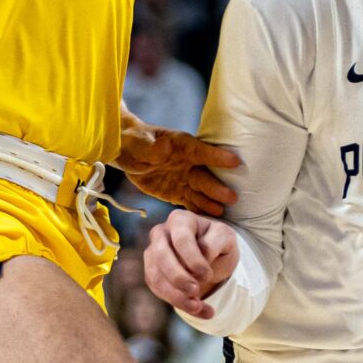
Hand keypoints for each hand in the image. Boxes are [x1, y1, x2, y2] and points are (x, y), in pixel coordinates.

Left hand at [115, 118, 239, 214]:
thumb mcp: (139, 142)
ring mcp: (184, 179)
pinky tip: (207, 221)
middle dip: (217, 187)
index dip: (218, 157)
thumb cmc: (134, 142)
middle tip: (232, 197)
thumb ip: (151, 148)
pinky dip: (198, 211)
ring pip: (200, 192)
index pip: (202, 151)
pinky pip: (190, 203)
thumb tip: (163, 148)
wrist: (127, 152)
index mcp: (182, 146)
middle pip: (204, 176)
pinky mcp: (177, 193)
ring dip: (211, 202)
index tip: (235, 161)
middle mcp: (188, 163)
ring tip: (222, 212)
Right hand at [144, 209, 239, 319]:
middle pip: (161, 256)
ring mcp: (153, 252)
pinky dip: (177, 303)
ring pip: (155, 276)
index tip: (207, 275)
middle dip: (178, 277)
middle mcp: (161, 233)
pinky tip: (197, 310)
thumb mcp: (225, 238)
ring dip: (176, 295)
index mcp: (180, 220)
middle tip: (196, 292)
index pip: (181, 239)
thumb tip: (200, 261)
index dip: (193, 260)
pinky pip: (157, 289)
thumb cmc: (218, 243)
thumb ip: (214, 243)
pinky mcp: (152, 272)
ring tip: (198, 307)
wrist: (213, 258)